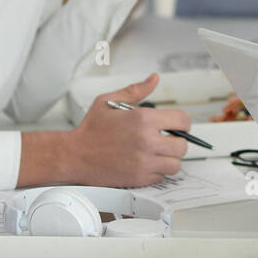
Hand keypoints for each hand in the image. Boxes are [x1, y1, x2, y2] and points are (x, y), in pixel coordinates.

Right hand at [65, 73, 188, 186]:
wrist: (74, 155)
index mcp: (143, 119)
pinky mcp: (139, 178)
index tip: (177, 125)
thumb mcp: (109, 101)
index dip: (182, 122)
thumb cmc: (90, 129)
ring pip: (175, 164)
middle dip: (176, 141)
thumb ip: (136, 90)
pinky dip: (158, 171)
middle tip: (166, 139)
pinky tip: (146, 162)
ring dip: (169, 158)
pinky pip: (162, 176)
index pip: (182, 121)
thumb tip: (153, 79)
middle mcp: (147, 141)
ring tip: (157, 152)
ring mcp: (144, 162)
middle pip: (182, 145)